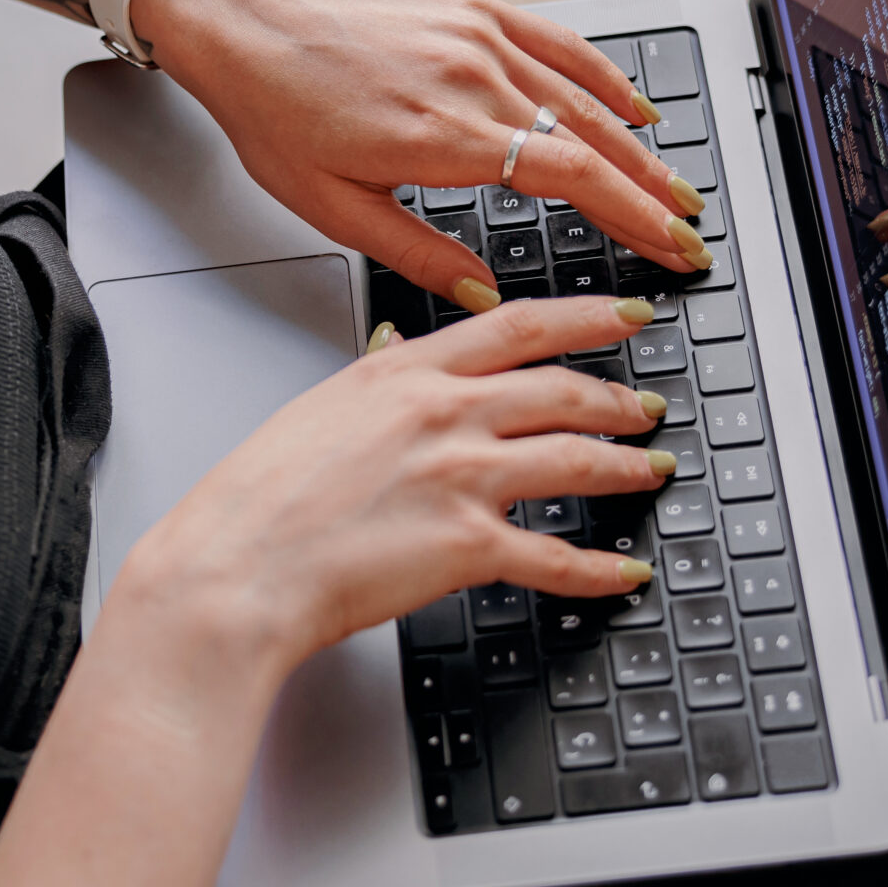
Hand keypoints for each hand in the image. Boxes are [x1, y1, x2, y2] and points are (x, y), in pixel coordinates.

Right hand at [106, 296, 678, 681]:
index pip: (518, 325)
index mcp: (405, 373)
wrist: (238, 567)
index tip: (625, 313)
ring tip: (649, 469)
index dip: (586, 316)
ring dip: (625, 466)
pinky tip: (623, 573)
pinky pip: (557, 557)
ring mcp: (462, 477)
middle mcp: (444, 414)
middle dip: (618, 396)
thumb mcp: (319, 409)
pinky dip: (600, 570)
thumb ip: (374, 382)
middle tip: (648, 405)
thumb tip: (395, 356)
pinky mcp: (470, 545)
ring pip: (576, 458)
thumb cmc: (261, 499)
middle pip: (562, 389)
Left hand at [133, 0, 708, 306]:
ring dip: (641, 147)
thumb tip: (484, 297)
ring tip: (678, 188)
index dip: (632, 220)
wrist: (239, 14)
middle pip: (593, 143)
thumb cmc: (271, 109)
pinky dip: (605, 78)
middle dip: (653, 195)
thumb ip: (416, 256)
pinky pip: (559, 44)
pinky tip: (636, 108)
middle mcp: (471, 77)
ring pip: (584, 98)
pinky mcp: (472, 7)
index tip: (670, 251)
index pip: (570, 182)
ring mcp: (477, 34)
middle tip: (693, 235)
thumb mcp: (330, 208)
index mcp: (440, 136)